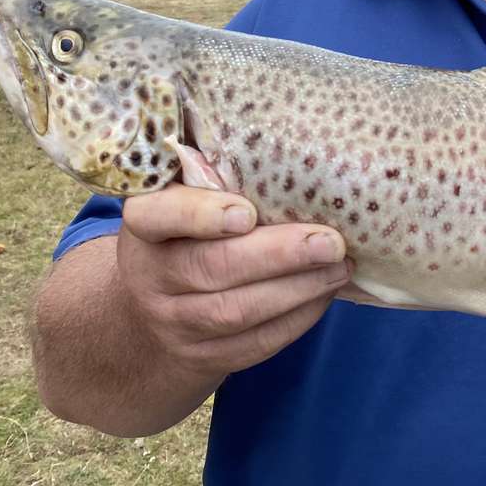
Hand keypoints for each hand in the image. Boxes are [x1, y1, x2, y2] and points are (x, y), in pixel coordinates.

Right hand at [118, 178, 349, 382]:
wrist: (154, 308)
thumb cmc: (190, 230)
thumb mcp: (185, 194)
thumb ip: (214, 171)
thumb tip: (279, 128)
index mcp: (145, 224)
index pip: (159, 216)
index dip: (201, 215)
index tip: (248, 212)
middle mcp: (150, 275)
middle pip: (213, 268)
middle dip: (279, 255)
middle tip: (330, 241)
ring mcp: (173, 322)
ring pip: (238, 311)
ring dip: (299, 288)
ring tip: (340, 265)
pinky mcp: (203, 358)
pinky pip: (254, 343)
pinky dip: (297, 318)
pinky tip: (326, 292)